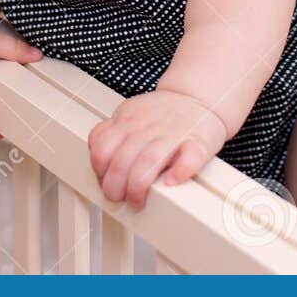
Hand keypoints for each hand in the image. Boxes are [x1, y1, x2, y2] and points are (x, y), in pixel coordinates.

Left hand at [87, 90, 227, 209]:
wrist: (197, 96)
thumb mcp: (129, 112)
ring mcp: (173, 134)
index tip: (104, 181)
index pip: (102, 148)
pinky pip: (190, 157)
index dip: (99, 171)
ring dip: (138, 186)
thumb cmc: (163, 113)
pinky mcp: (199, 142)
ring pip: (149, 161)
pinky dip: (180, 172)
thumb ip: (111, 132)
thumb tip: (97, 159)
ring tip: (137, 200)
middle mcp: (148, 127)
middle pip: (122, 160)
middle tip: (119, 197)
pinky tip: (172, 182)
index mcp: (128, 120)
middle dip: (115, 187)